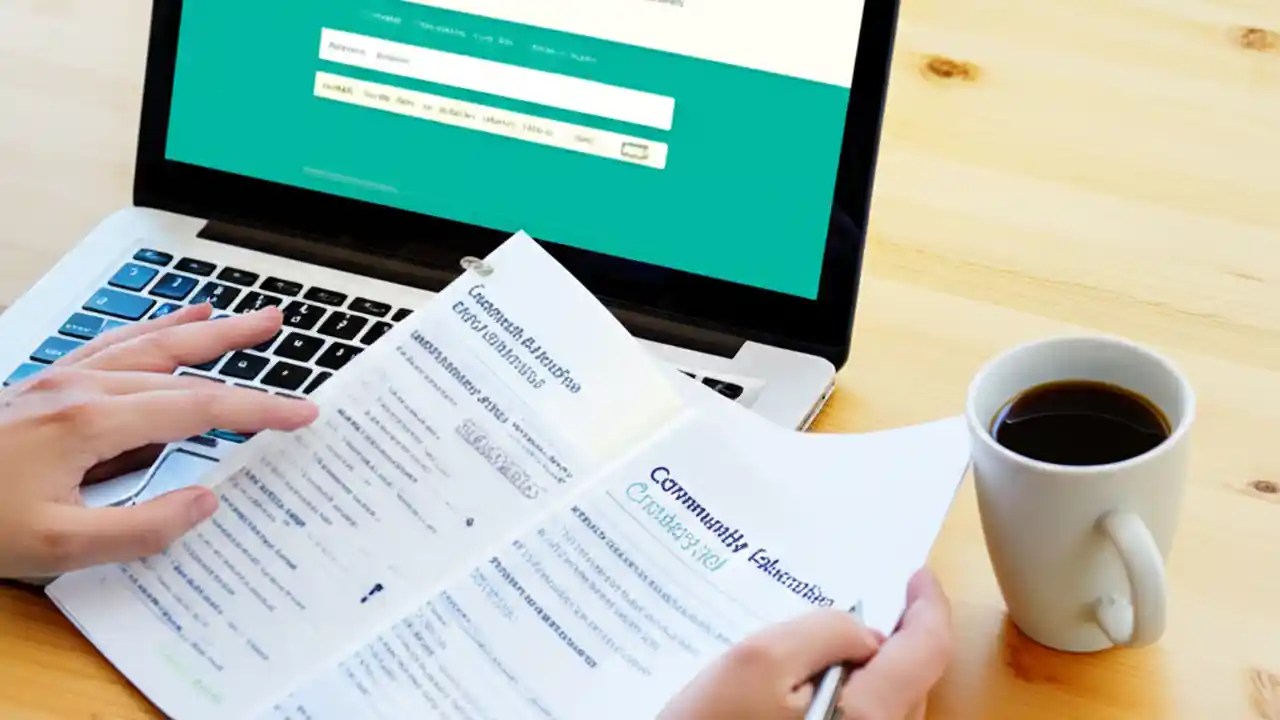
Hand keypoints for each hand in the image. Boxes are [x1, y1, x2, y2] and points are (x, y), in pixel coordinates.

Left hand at [0, 304, 317, 577]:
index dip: (256, 410)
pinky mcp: (47, 384)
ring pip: (148, 344)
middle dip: (235, 345)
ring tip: (240, 317)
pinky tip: (167, 324)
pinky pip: (112, 344)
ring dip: (199, 329)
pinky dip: (151, 330)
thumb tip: (206, 501)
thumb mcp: (57, 546)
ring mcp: (61, 378)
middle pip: (178, 357)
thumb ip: (140, 528)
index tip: (300, 414)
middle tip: (278, 325)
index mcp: (91, 421)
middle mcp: (80, 387)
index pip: (197, 407)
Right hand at [659, 568, 951, 719]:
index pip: (927, 651)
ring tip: (833, 648)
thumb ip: (823, 632)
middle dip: (896, 639)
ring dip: (875, 672)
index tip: (917, 577)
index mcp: (869, 718)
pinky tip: (817, 686)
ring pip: (892, 706)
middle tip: (869, 606)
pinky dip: (856, 698)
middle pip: (913, 681)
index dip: (928, 608)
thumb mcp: (759, 659)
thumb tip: (865, 634)